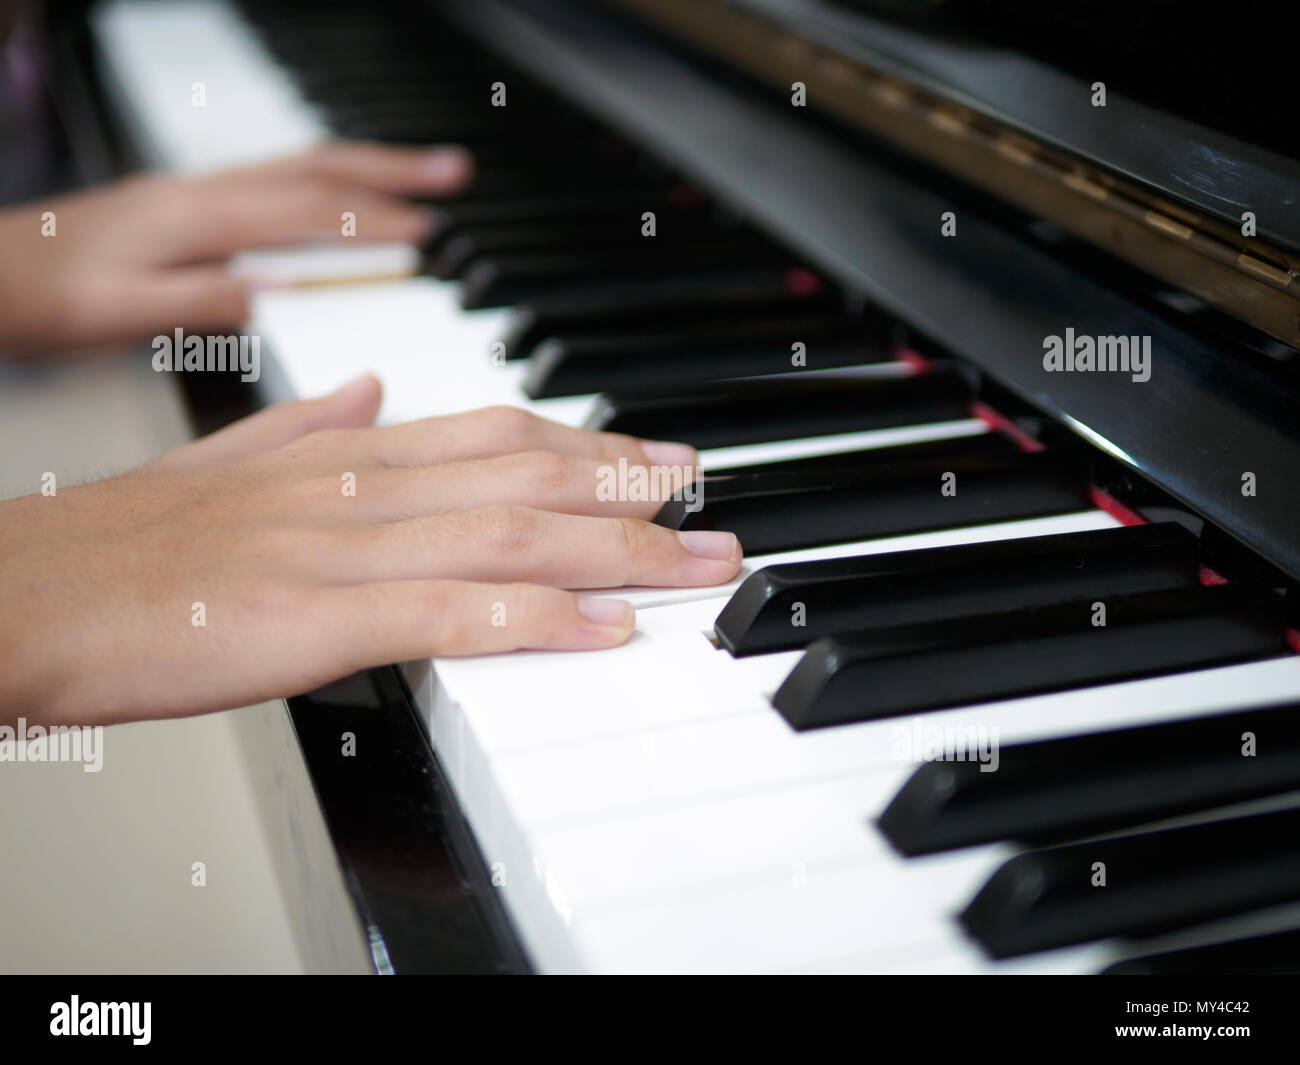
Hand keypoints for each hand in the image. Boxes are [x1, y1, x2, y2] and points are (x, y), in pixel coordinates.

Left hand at [0, 141, 471, 352]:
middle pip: (315, 168)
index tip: (428, 231)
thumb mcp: (115, 313)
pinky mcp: (184, 203)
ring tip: (419, 175)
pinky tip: (338, 195)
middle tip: (453, 171)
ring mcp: (193, 192)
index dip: (370, 220)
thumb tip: (274, 295)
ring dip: (365, 168)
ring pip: (298, 165)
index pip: (303, 211)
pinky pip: (274, 179)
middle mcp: (200, 193)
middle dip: (392, 170)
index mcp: (194, 220)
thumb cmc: (42, 295)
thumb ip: (199, 301)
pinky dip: (324, 181)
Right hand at [0, 378, 740, 724]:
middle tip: (709, 503)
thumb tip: (366, 391)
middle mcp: (356, 487)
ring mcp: (341, 552)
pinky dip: (539, 621)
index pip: (494, 433)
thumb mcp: (222, 460)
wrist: (23, 591)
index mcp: (339, 453)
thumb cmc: (119, 543)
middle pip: (525, 478)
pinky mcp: (315, 621)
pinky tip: (605, 631)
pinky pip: (452, 615)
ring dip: (618, 552)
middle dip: (631, 492)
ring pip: (510, 538)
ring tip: (696, 564)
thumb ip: (304, 423)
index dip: (587, 443)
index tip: (652, 457)